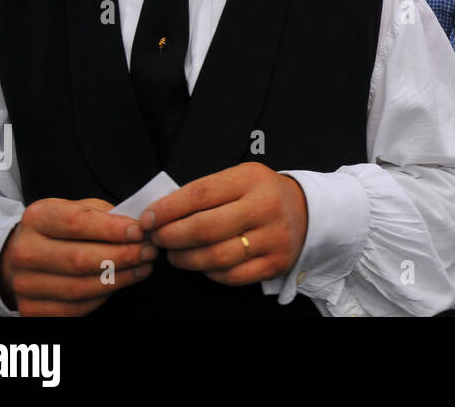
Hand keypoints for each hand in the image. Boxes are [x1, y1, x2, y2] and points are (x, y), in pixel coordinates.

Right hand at [0, 198, 155, 315]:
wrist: (27, 253)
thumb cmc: (63, 228)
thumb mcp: (80, 208)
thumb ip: (106, 215)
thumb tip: (139, 228)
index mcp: (36, 218)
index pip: (76, 223)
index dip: (111, 229)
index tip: (140, 231)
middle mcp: (23, 251)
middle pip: (79, 259)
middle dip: (122, 256)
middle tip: (149, 251)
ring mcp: (24, 284)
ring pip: (79, 288)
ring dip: (119, 279)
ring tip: (143, 267)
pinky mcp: (31, 308)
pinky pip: (75, 308)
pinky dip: (103, 296)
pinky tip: (120, 283)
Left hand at [141, 162, 307, 284]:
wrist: (306, 211)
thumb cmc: (261, 193)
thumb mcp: (239, 177)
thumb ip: (205, 192)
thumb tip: (160, 213)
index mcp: (251, 179)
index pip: (200, 194)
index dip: (168, 209)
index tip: (148, 219)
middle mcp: (264, 207)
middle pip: (205, 229)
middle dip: (172, 237)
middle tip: (157, 239)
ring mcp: (272, 238)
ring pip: (216, 257)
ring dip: (186, 259)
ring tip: (174, 254)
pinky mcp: (275, 263)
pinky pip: (232, 276)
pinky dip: (209, 273)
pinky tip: (201, 265)